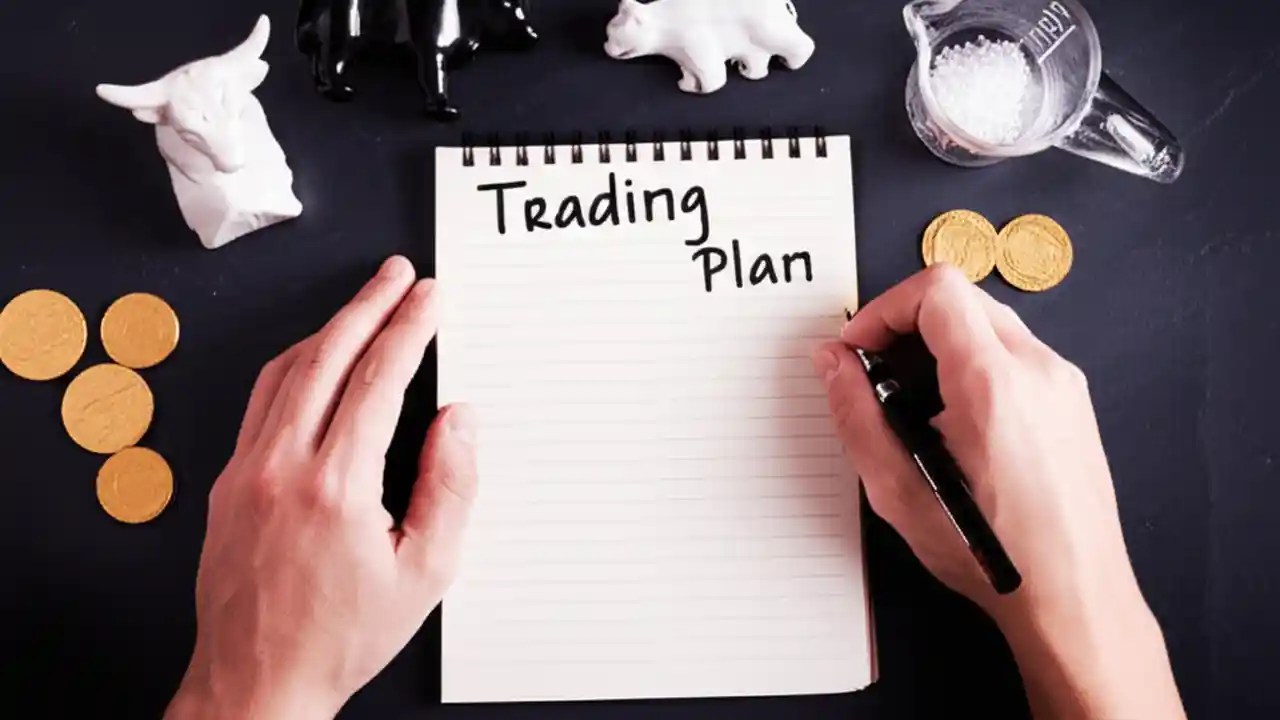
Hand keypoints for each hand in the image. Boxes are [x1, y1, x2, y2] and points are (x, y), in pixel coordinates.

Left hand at [166, 257, 476, 718]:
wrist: (257, 683)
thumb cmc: (341, 637)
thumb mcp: (426, 573)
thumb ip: (451, 487)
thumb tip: (459, 422)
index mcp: (336, 487)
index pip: (379, 379)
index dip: (409, 328)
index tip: (429, 297)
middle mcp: (281, 467)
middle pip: (327, 356)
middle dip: (369, 304)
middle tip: (397, 274)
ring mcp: (245, 471)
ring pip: (286, 371)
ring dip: (329, 327)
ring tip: (364, 303)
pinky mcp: (226, 483)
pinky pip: (260, 401)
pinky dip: (293, 365)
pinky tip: (313, 359)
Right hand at [811, 265, 1183, 718]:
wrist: (1073, 595)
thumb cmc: (996, 554)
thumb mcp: (898, 489)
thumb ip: (856, 414)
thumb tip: (833, 362)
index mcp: (993, 383)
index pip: (936, 290)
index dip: (883, 309)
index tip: (859, 347)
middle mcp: (1038, 370)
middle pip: (962, 298)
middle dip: (907, 324)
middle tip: (875, 372)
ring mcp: (1063, 384)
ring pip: (989, 323)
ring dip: (939, 344)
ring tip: (912, 405)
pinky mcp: (1072, 402)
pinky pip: (1014, 354)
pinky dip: (973, 365)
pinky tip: (953, 423)